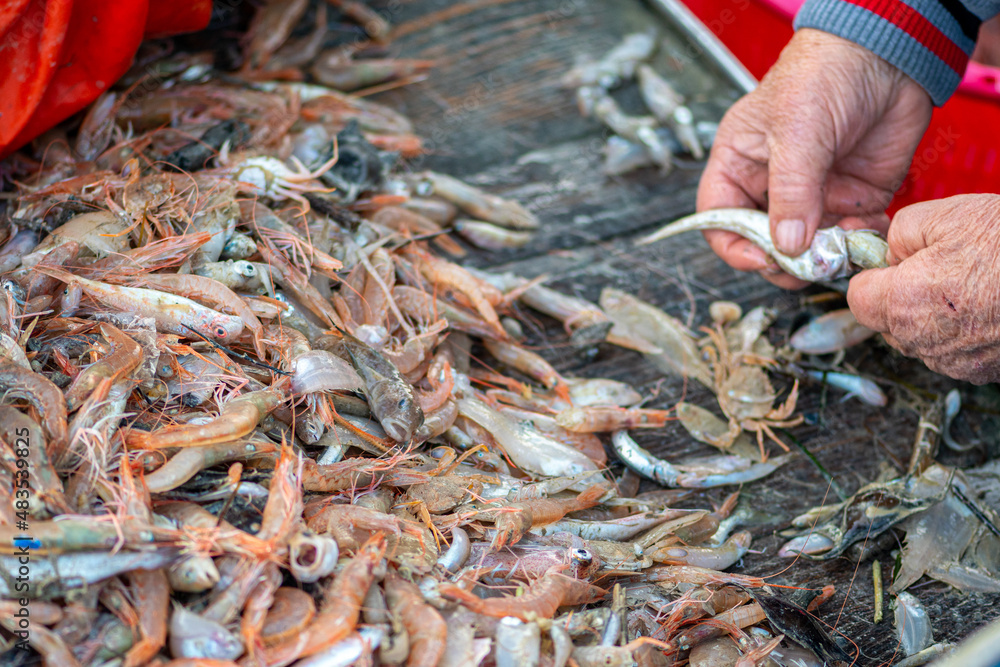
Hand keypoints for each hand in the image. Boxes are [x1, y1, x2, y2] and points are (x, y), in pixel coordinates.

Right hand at [697, 29, 932, 288]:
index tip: (763, 259)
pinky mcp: (853, 200)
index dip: (735, 246)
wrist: (888, 56)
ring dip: (824, 257)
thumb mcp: (797, 130)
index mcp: (739, 166)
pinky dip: (857, 244)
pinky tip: (865, 233)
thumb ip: (790, 191)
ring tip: (840, 251)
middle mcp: (773, 187)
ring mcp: (813, 196)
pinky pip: (849, 237)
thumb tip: (786, 245)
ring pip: (809, 249)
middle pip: (763, 244)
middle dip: (783, 261)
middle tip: (805, 266)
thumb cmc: (824, 74)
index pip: (720, 220)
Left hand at [848, 195, 999, 383]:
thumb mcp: (947, 215)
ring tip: (974, 282)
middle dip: (901, 294)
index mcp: (902, 304)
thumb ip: (899, 234)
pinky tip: (992, 303)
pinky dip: (965, 330)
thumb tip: (888, 251)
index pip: (857, 297)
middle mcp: (924, 343)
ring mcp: (958, 363)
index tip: (892, 259)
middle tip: (940, 264)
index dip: (873, 273)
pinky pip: (956, 350)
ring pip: (922, 338)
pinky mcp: (988, 372)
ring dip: (933, 314)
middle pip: (887, 322)